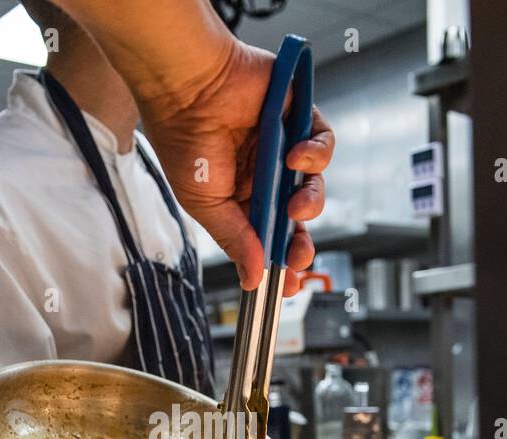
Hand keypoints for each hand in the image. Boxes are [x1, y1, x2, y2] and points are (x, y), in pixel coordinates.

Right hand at [134, 43, 333, 293]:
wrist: (186, 88)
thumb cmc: (184, 140)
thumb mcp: (206, 205)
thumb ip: (235, 240)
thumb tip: (253, 279)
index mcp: (240, 200)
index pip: (270, 239)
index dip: (283, 262)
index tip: (290, 284)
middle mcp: (265, 177)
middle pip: (297, 219)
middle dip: (302, 241)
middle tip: (299, 253)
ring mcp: (283, 149)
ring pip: (313, 185)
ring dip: (309, 201)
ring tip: (294, 205)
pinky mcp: (299, 119)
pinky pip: (322, 143)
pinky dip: (317, 154)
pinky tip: (296, 156)